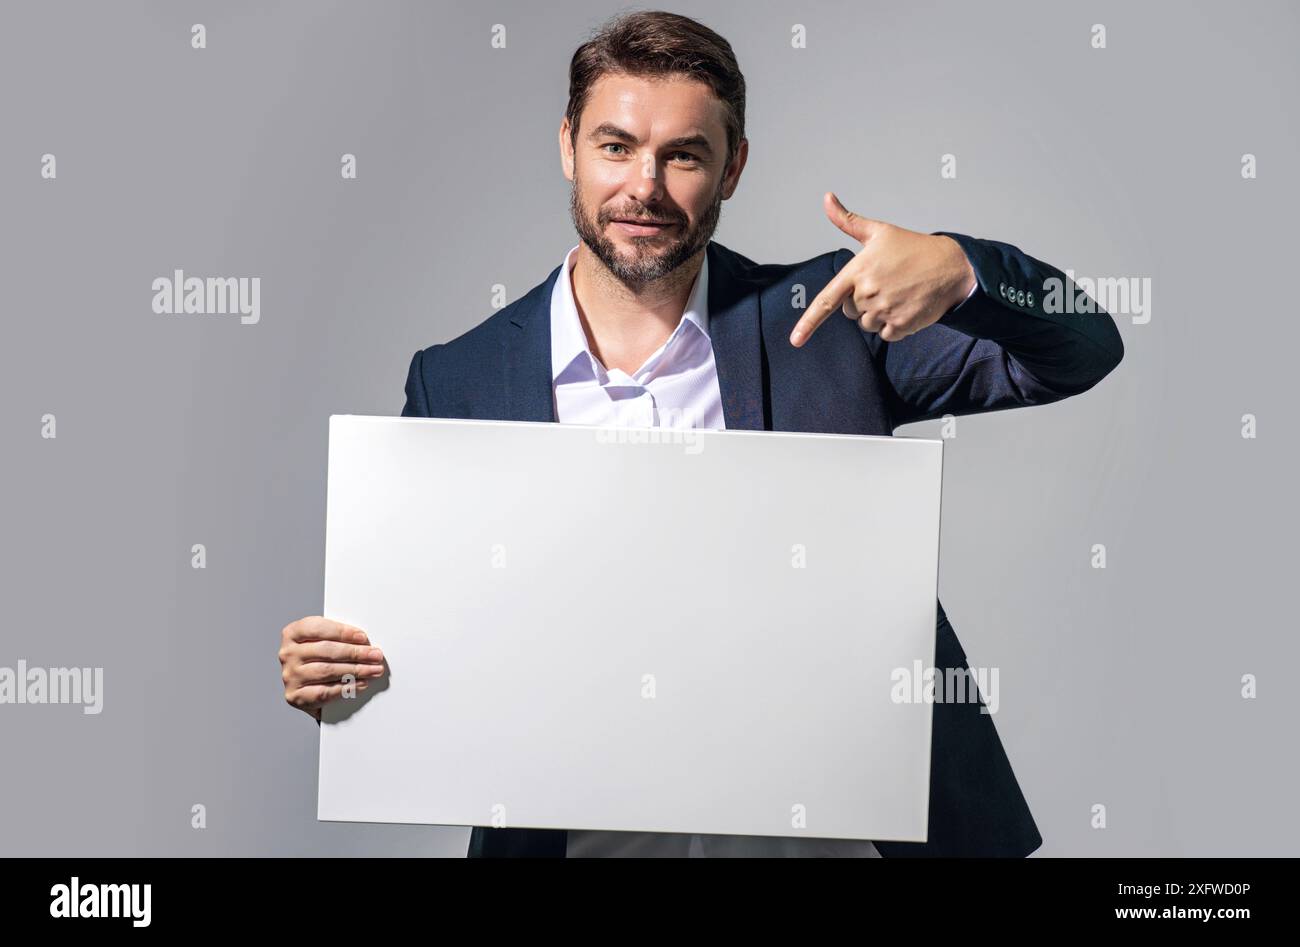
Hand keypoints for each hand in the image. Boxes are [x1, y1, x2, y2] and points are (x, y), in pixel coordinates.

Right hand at [279, 616, 385, 720]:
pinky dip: (346, 688)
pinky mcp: (295, 696)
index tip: (363, 637)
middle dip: (355, 653)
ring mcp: (290, 675)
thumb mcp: (325, 641)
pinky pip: (324, 692)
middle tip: (375, 655)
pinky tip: (361, 684)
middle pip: (326, 650)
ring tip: (373, 670)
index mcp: (292, 633)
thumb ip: (339, 638)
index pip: (318, 628)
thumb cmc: (320, 659)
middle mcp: (287, 654)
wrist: (308, 688)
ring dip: (355, 670)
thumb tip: (365, 641)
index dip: (342, 632)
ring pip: (327, 670)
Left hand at [789, 192, 976, 346]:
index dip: (809, 323)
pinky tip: (907, 305)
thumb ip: (848, 221)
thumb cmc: (913, 248)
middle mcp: (868, 293)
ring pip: (867, 324)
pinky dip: (894, 325)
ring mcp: (885, 310)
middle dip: (862, 302)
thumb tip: (826, 198)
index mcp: (858, 271)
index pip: (827, 301)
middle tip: (886, 284)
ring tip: (898, 293)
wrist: (951, 266)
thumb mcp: (879, 231)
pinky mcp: (901, 325)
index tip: (796, 340)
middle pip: (850, 312)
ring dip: (879, 314)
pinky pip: (886, 335)